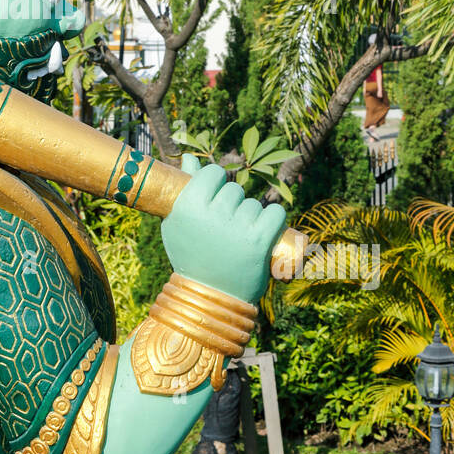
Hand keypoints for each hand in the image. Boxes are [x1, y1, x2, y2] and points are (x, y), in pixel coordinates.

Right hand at [159, 155, 286, 304]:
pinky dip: (274, 219)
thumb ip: (184, 188)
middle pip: (235, 190)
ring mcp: (238, 227)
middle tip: (226, 226)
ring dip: (251, 216)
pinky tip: (266, 229)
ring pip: (254, 204)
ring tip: (239, 237)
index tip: (215, 198)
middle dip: (233, 204)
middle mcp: (213, 214)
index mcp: (188, 205)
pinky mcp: (260, 241)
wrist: (208, 296)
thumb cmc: (190, 255)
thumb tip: (188, 156)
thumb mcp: (178, 222)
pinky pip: (276, 213)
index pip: (214, 173)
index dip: (217, 184)